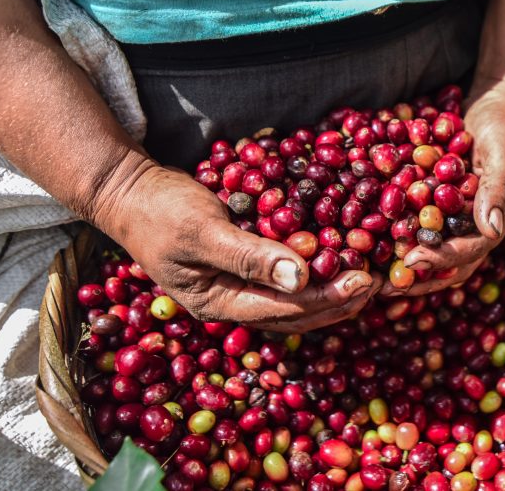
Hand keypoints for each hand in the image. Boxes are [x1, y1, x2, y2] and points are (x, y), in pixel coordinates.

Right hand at [91, 156, 381, 331]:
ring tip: (365, 281)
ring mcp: (232, 287)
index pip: (283, 309)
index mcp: (216, 302)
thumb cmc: (160, 209)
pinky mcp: (238, 267)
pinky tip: (336, 262)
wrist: (127, 191)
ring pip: (289, 301)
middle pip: (292, 313)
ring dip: (328, 293)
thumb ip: (250, 255)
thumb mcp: (203, 229)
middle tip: (377, 284)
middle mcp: (228, 302)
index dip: (327, 298)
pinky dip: (311, 273)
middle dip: (336, 302)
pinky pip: (281, 279)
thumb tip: (301, 276)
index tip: (365, 281)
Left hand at [380, 82, 504, 295]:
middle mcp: (477, 221)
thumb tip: (492, 229)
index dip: (442, 258)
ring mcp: (458, 211)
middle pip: (448, 259)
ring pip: (430, 244)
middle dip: (418, 274)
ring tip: (373, 273)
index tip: (411, 260)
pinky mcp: (441, 197)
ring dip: (403, 260)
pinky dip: (397, 230)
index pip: (470, 248)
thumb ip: (498, 188)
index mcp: (498, 218)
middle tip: (383, 284)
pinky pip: (418, 219)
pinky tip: (369, 235)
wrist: (501, 98)